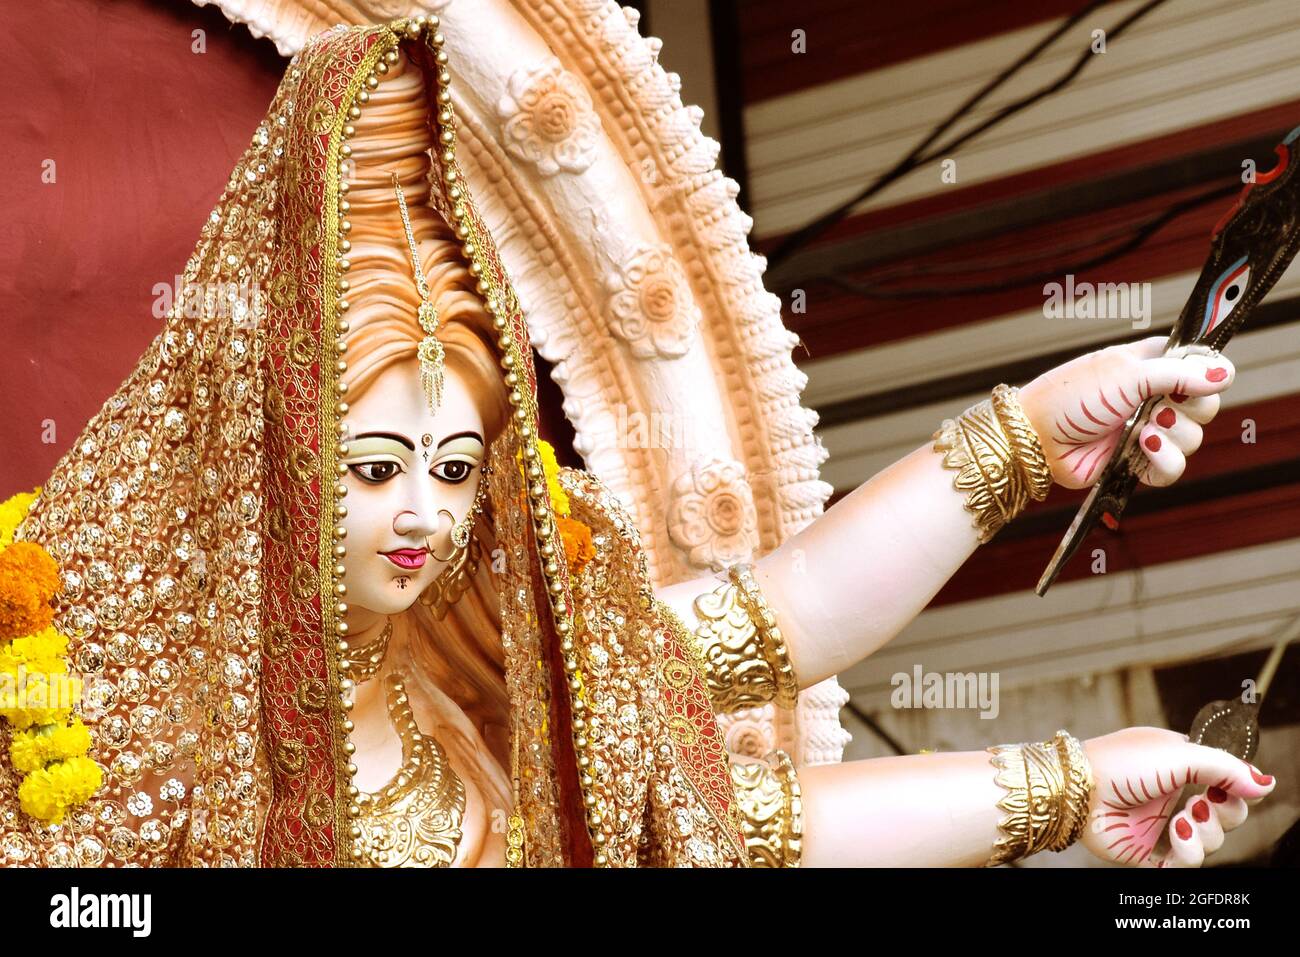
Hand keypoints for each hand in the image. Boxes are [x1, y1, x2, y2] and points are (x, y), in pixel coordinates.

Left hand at [1017, 337, 1234, 489]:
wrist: (1034, 437)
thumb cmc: (1070, 396)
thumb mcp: (1126, 373)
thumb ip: (1178, 374)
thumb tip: (1226, 373)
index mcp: (1151, 365)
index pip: (1201, 365)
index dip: (1208, 373)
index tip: (1200, 379)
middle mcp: (1153, 397)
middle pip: (1205, 404)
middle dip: (1193, 408)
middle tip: (1163, 407)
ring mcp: (1146, 430)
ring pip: (1193, 438)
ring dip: (1175, 435)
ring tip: (1144, 429)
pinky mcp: (1137, 462)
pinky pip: (1173, 468)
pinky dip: (1165, 460)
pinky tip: (1143, 447)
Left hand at [1079, 727, 1275, 866]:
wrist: (1077, 788)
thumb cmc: (1122, 762)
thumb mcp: (1180, 754)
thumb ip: (1225, 768)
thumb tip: (1264, 783)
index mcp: (1178, 766)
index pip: (1224, 783)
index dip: (1235, 790)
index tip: (1230, 788)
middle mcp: (1170, 795)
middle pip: (1223, 817)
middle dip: (1227, 815)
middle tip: (1205, 804)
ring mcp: (1157, 824)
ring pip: (1207, 844)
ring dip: (1206, 836)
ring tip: (1184, 820)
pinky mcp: (1144, 851)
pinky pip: (1181, 866)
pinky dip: (1188, 856)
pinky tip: (1176, 837)